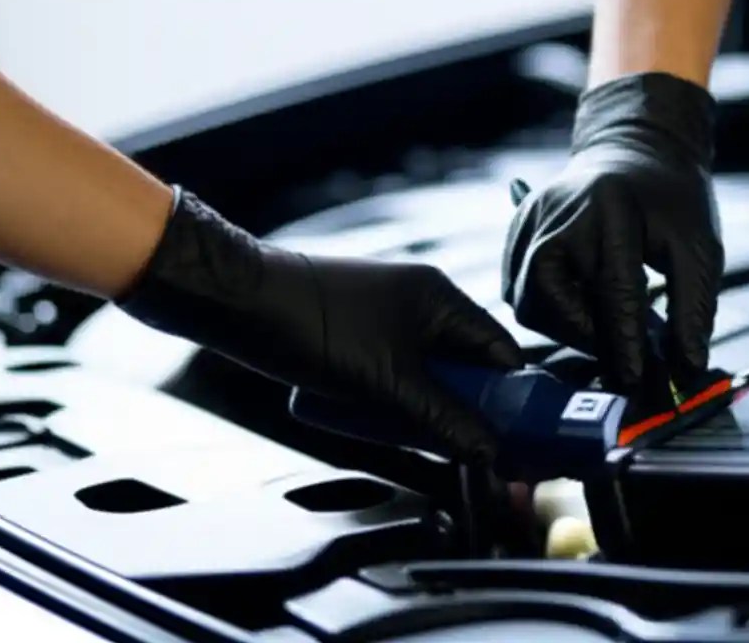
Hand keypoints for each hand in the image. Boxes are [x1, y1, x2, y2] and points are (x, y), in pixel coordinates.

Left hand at [118, 188, 523, 463]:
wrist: (236, 301)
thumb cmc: (313, 328)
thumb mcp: (389, 386)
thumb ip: (445, 420)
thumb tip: (490, 450)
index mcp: (442, 299)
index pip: (500, 353)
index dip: (511, 398)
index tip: (512, 437)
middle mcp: (421, 299)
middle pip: (464, 365)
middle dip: (459, 406)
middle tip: (454, 443)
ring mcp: (387, 310)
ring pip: (426, 371)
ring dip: (420, 404)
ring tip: (401, 428)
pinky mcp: (358, 325)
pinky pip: (394, 367)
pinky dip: (390, 394)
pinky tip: (370, 414)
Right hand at [503, 73, 722, 392]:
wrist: (636, 149)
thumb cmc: (671, 198)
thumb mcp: (698, 247)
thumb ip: (693, 308)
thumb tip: (687, 368)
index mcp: (610, 204)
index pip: (613, 288)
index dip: (625, 341)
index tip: (636, 379)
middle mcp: (558, 211)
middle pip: (549, 297)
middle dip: (582, 337)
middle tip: (619, 357)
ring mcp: (529, 220)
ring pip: (528, 301)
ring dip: (566, 327)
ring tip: (605, 331)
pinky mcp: (516, 232)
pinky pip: (518, 290)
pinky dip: (550, 312)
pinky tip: (582, 310)